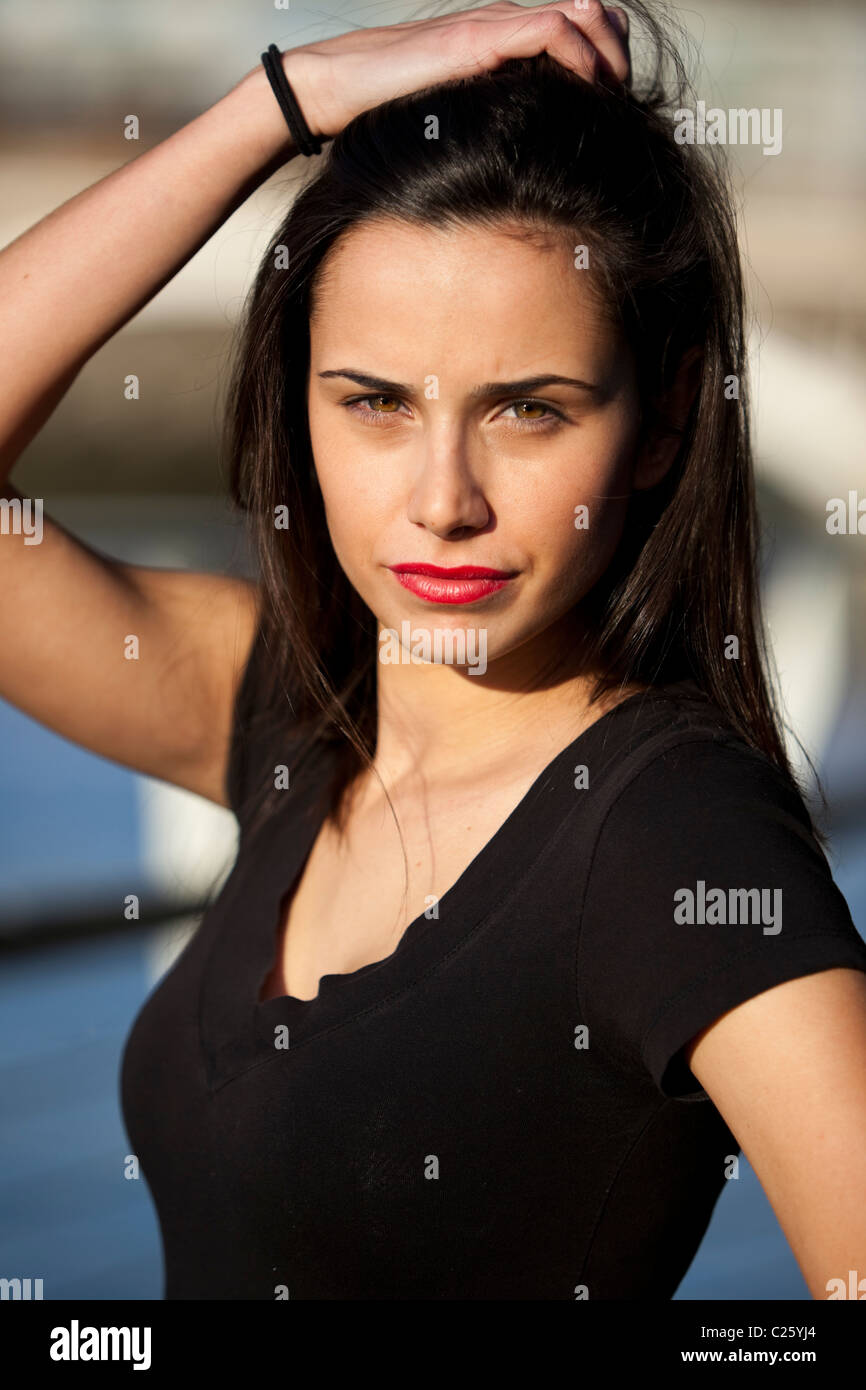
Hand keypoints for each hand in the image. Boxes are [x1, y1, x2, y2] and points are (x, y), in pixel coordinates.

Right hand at [281, 0, 630, 141]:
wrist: (337, 88)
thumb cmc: (387, 111)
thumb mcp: (456, 121)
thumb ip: (492, 125)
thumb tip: (526, 173)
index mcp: (504, 38)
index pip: (580, 29)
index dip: (610, 61)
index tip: (617, 111)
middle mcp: (507, 21)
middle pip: (595, 15)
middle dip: (620, 56)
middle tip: (625, 106)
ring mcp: (495, 24)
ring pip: (585, 14)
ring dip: (611, 55)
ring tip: (615, 99)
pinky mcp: (481, 35)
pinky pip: (553, 31)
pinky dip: (582, 58)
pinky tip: (590, 94)